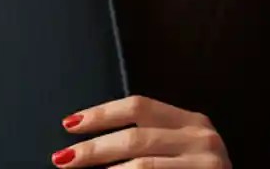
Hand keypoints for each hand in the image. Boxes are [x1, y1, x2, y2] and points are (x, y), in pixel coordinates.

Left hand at [50, 94, 230, 167]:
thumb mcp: (177, 147)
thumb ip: (146, 137)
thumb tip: (84, 133)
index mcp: (192, 120)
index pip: (139, 106)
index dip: (101, 114)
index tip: (70, 124)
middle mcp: (203, 138)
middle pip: (135, 137)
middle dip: (93, 149)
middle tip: (62, 158)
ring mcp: (207, 165)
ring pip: (142, 166)